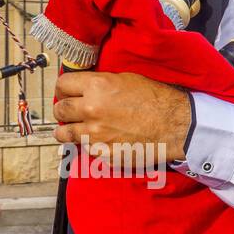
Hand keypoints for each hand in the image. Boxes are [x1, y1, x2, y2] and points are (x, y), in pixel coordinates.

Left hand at [52, 71, 191, 162]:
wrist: (174, 124)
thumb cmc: (155, 99)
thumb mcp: (125, 79)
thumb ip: (99, 84)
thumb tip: (83, 88)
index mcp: (96, 86)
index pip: (62, 85)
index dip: (62, 89)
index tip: (65, 93)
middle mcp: (91, 110)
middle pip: (60, 110)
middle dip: (62, 110)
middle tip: (68, 112)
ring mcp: (95, 134)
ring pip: (64, 133)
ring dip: (66, 130)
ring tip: (72, 129)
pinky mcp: (103, 153)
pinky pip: (85, 149)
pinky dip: (88, 145)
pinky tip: (97, 141)